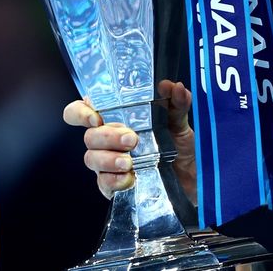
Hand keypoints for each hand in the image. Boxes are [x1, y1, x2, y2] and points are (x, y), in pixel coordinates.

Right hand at [61, 79, 195, 200]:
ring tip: (128, 162)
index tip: (96, 118)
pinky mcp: (113, 185)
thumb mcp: (180, 121)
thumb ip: (177, 102)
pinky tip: (130, 178)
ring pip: (91, 159)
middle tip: (131, 139)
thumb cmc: (179, 146)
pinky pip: (104, 183)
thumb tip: (173, 87)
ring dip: (108, 159)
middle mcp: (107, 140)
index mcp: (116, 119)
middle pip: (89, 136)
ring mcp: (108, 164)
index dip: (81, 113)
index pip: (81, 110)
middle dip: (108, 137)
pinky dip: (115, 180)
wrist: (191, 177)